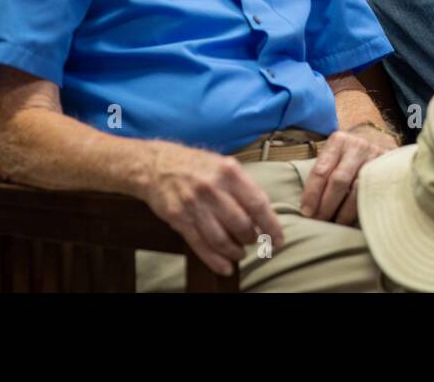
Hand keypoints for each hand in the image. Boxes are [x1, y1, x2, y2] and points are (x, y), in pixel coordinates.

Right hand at [138, 140, 283, 276]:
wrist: (155, 164)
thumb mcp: (223, 165)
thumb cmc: (195, 165)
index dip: (271, 226)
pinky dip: (215, 261)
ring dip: (235, 252)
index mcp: (229, 172)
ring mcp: (194, 204)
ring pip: (222, 239)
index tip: (278, 240)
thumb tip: (263, 215)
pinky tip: (225, 267)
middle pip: (241, 225)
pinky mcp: (178, 219)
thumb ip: (243, 187)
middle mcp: (212, 188)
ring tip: (240, 253)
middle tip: (255, 242)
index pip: (258, 204)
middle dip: (252, 239)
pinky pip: (201, 245)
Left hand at [300, 125, 395, 224]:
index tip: (306, 212)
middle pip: (339, 180)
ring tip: (334, 225)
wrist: (378, 141)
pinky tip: (352, 220)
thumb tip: (306, 206)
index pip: (321, 170)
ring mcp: (375, 158)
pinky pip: (372, 194)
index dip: (312, 194)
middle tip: (318, 222)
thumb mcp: (334, 154)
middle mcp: (357, 147)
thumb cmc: (348, 154)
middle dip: (326, 205)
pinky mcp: (388, 170)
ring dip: (343, 212)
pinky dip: (360, 209)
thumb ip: (322, 174)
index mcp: (338, 141)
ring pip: (357, 190)